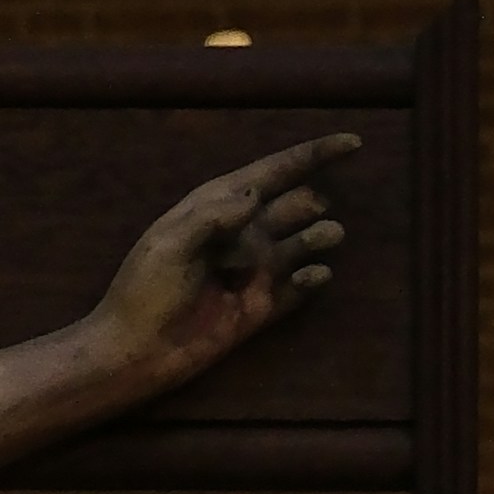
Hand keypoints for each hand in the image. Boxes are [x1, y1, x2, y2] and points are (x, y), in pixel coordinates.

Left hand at [96, 133, 355, 381]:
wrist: (139, 351)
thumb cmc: (144, 291)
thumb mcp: (168, 244)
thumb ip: (211, 216)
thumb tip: (255, 195)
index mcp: (216, 207)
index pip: (272, 172)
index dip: (312, 155)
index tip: (354, 142)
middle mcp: (243, 233)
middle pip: (295, 203)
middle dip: (307, 202)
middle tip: (302, 213)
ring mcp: (257, 268)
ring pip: (306, 240)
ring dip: (320, 234)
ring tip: (322, 235)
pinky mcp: (265, 303)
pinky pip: (302, 284)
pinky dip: (315, 276)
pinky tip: (313, 274)